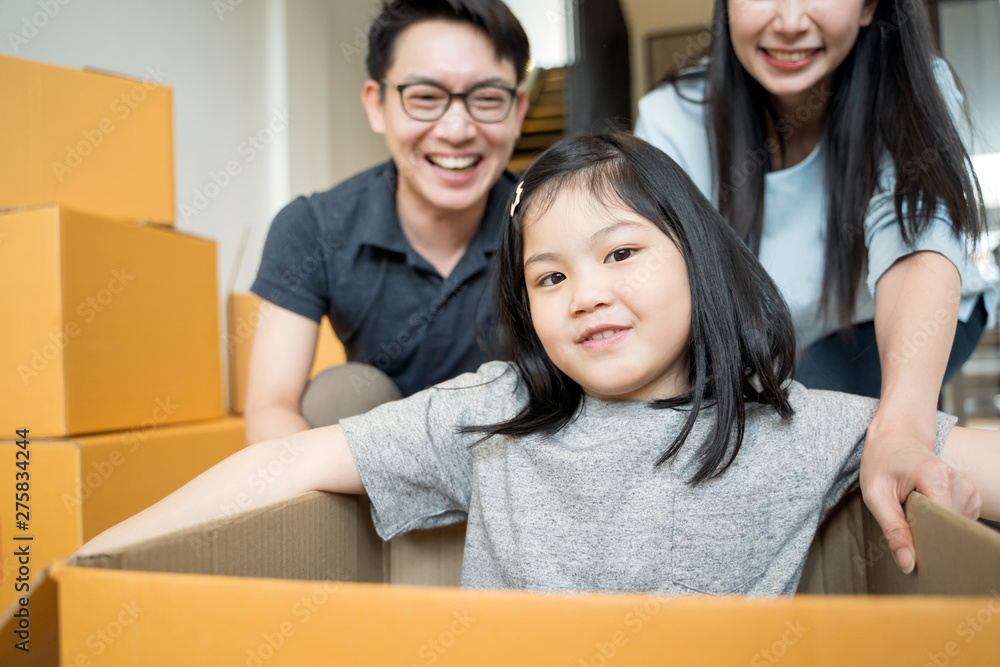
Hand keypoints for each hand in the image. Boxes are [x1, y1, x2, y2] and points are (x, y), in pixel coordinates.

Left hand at [860, 423, 981, 573]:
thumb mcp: (875, 495)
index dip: (926, 542)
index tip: (910, 548)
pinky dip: (941, 523)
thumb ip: (892, 530)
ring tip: (913, 512)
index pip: (943, 525)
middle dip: (929, 537)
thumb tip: (907, 564)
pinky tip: (925, 510)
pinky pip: (959, 523)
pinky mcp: (970, 496)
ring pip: (956, 529)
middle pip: (951, 529)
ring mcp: (968, 489)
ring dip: (934, 529)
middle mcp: (959, 483)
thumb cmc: (882, 462)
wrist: (895, 438)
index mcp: (936, 478)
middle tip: (905, 527)